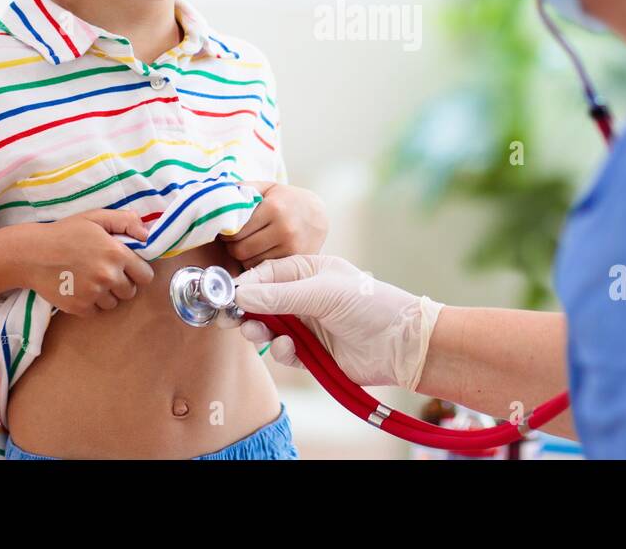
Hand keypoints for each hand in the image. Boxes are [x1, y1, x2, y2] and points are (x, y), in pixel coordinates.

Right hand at [21, 208, 155, 315]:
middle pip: (131, 292)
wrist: (32, 254)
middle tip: (106, 272)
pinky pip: (95, 311)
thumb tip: (147, 234)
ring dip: (106, 295)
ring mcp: (93, 294)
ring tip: (91, 279)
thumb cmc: (66, 232)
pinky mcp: (78, 308)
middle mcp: (108, 277)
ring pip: (113, 303)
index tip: (128, 267)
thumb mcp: (96, 217)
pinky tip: (79, 288)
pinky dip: (90, 303)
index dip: (138, 271)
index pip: (146, 276)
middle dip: (122, 283)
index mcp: (117, 254)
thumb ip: (126, 221)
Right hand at [218, 254, 444, 389]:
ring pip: (268, 329)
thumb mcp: (323, 292)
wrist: (400, 343)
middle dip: (247, 312)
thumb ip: (280, 296)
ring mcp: (306, 325)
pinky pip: (283, 352)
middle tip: (234, 320)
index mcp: (307, 272)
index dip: (244, 286)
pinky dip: (281, 351)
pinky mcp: (311, 353)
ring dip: (260, 332)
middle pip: (261, 304)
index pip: (265, 275)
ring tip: (259, 334)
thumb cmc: (368, 304)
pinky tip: (288, 348)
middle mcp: (303, 297)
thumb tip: (240, 295)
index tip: (225, 297)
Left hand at [223, 182, 327, 270]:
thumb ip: (242, 190)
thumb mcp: (267, 188)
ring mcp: (291, 248)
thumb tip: (215, 199)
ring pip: (250, 264)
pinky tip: (262, 253)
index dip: (227, 233)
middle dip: (233, 247)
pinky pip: (265, 271)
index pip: (235, 232)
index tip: (229, 230)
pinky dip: (258, 264)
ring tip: (251, 246)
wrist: (319, 214)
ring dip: (245, 257)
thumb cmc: (286, 200)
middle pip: (240, 251)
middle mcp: (284, 229)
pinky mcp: (295, 261)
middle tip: (237, 240)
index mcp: (274, 208)